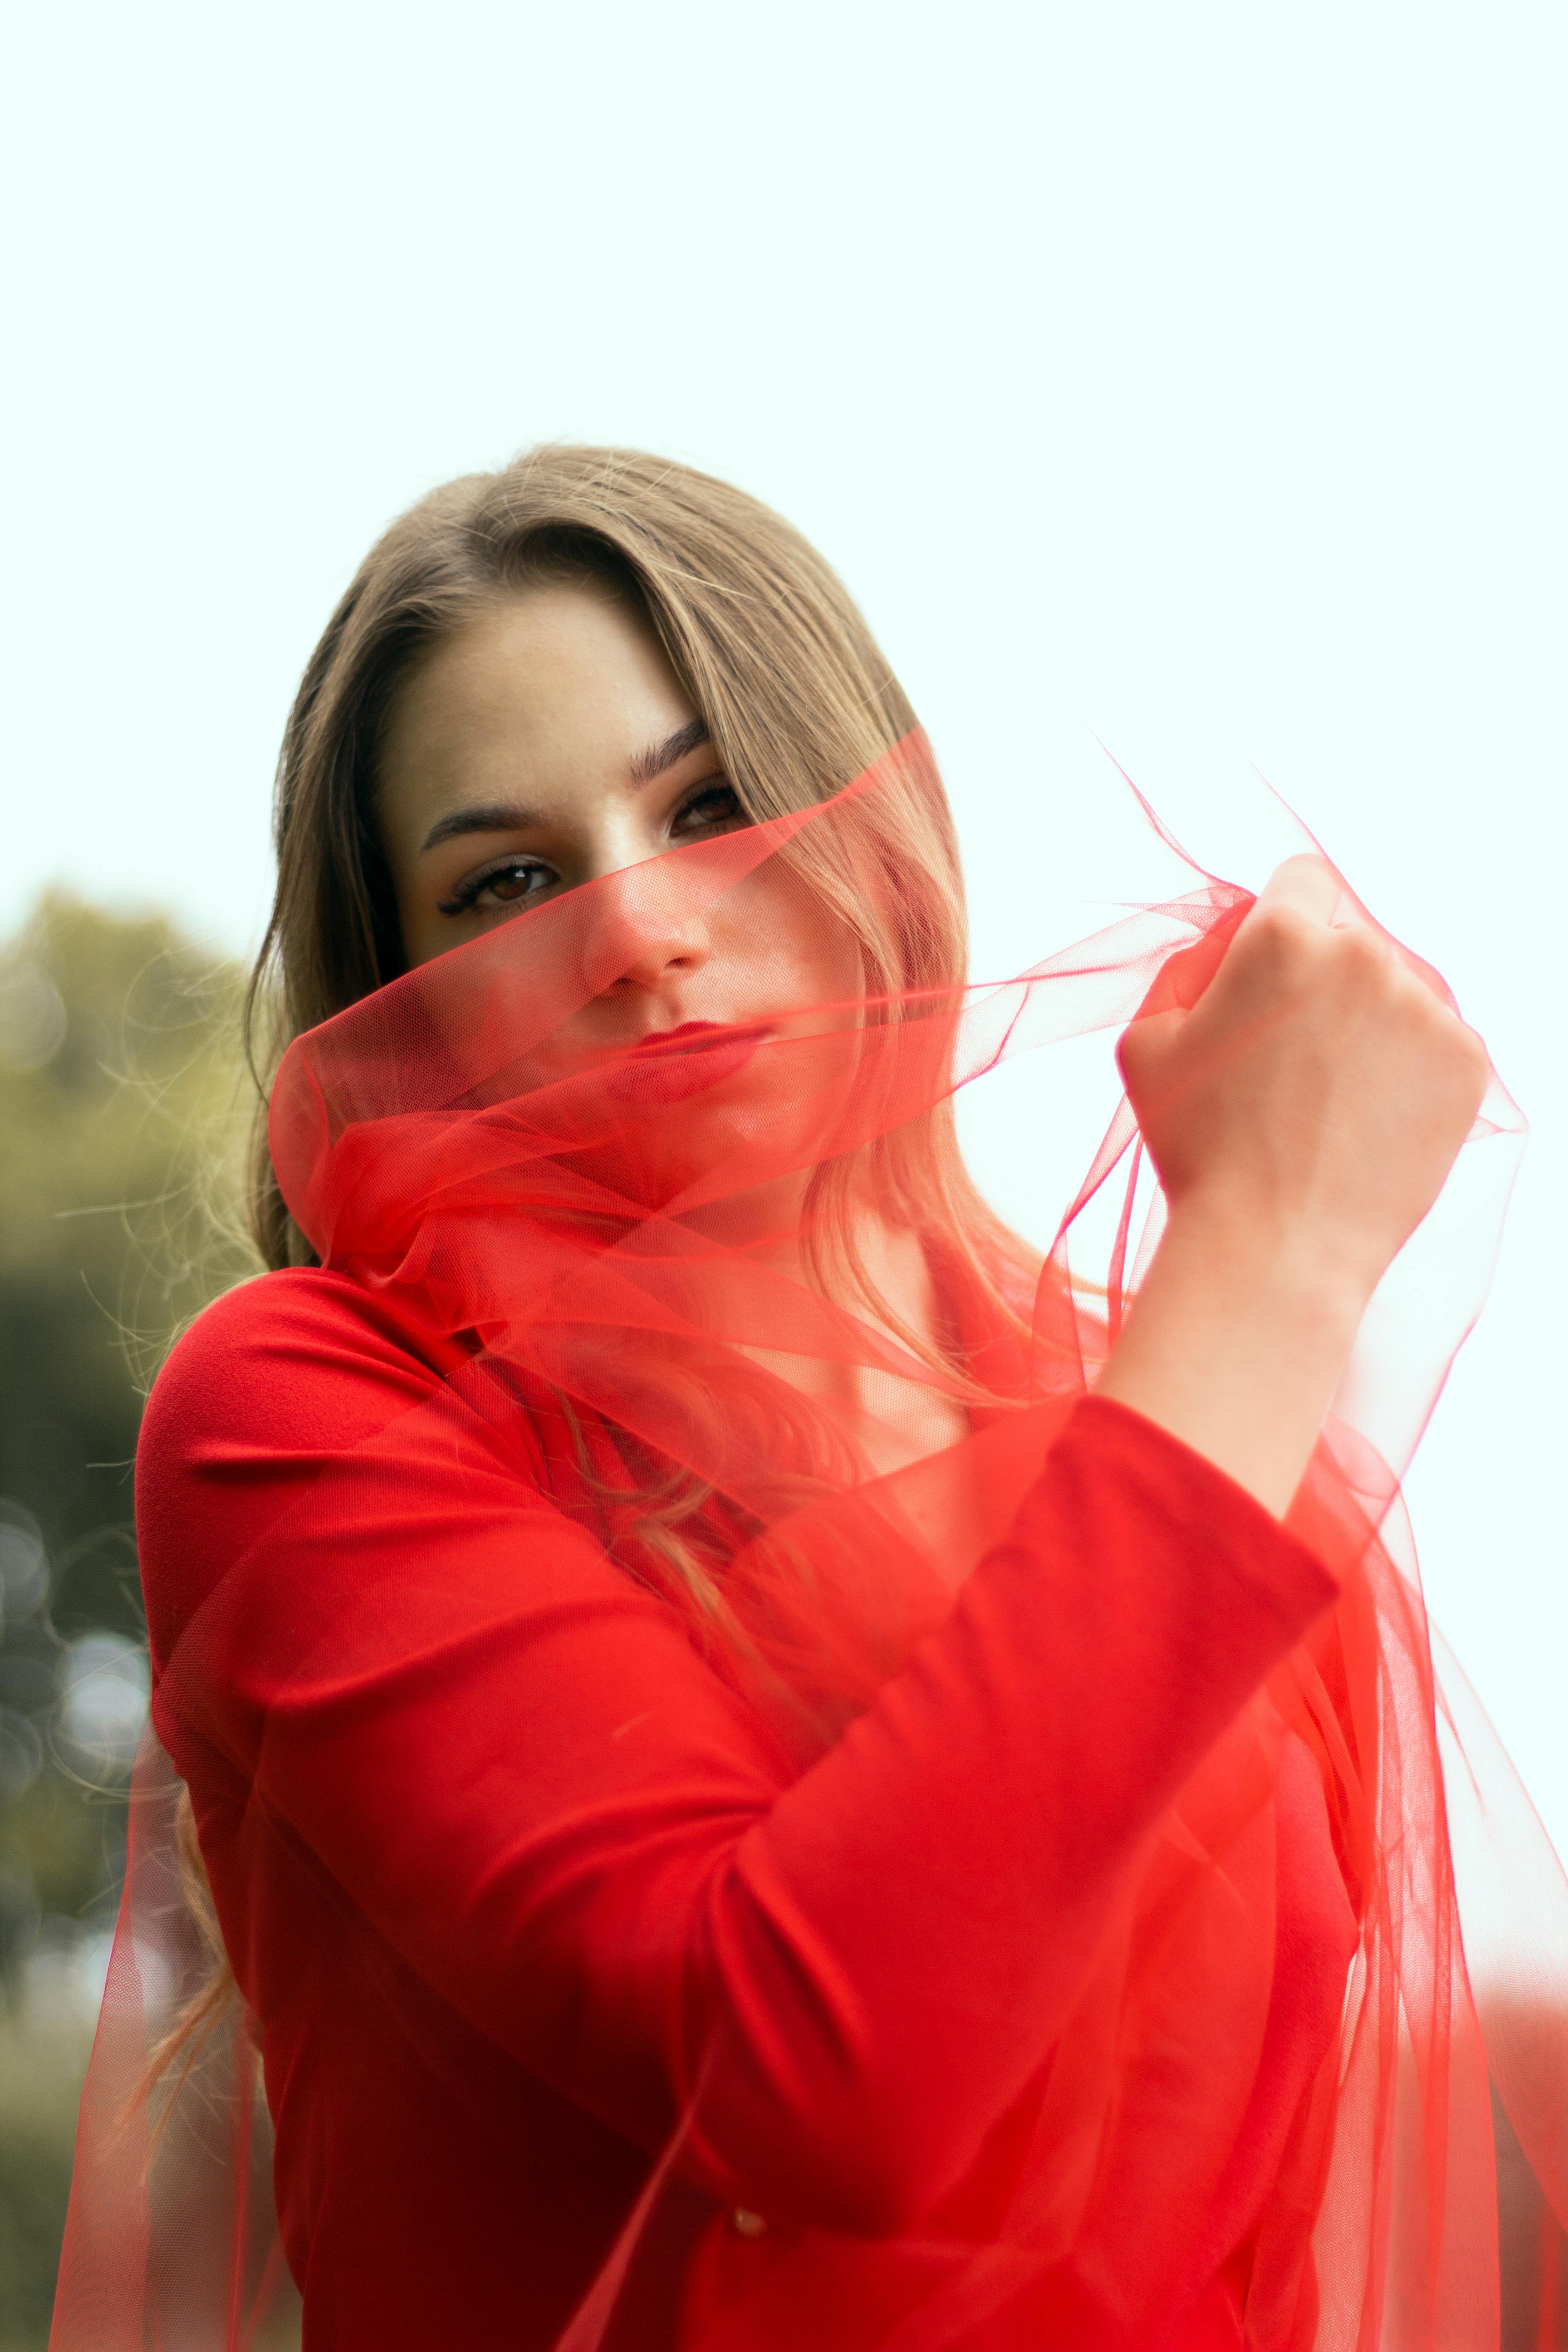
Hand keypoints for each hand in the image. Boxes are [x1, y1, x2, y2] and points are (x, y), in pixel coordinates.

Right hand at [1098, 857, 1489, 1516]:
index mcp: (1285, 936)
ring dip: (1370, 1019)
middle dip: (1323, 979)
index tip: (1268, 978)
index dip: (1278, 924)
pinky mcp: (1467, 1061)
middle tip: (1288, 1057)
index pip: (1301, 879)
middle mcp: (1367, 955)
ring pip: (1400, 986)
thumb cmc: (1198, 1149)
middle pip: (1352, 936)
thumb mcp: (1146, 1042)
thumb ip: (1189, 968)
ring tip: (1327, 1095)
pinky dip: (1407, 1068)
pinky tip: (1366, 1114)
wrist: (1275, 1248)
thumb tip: (1229, 945)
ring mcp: (1427, 1009)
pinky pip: (1437, 1038)